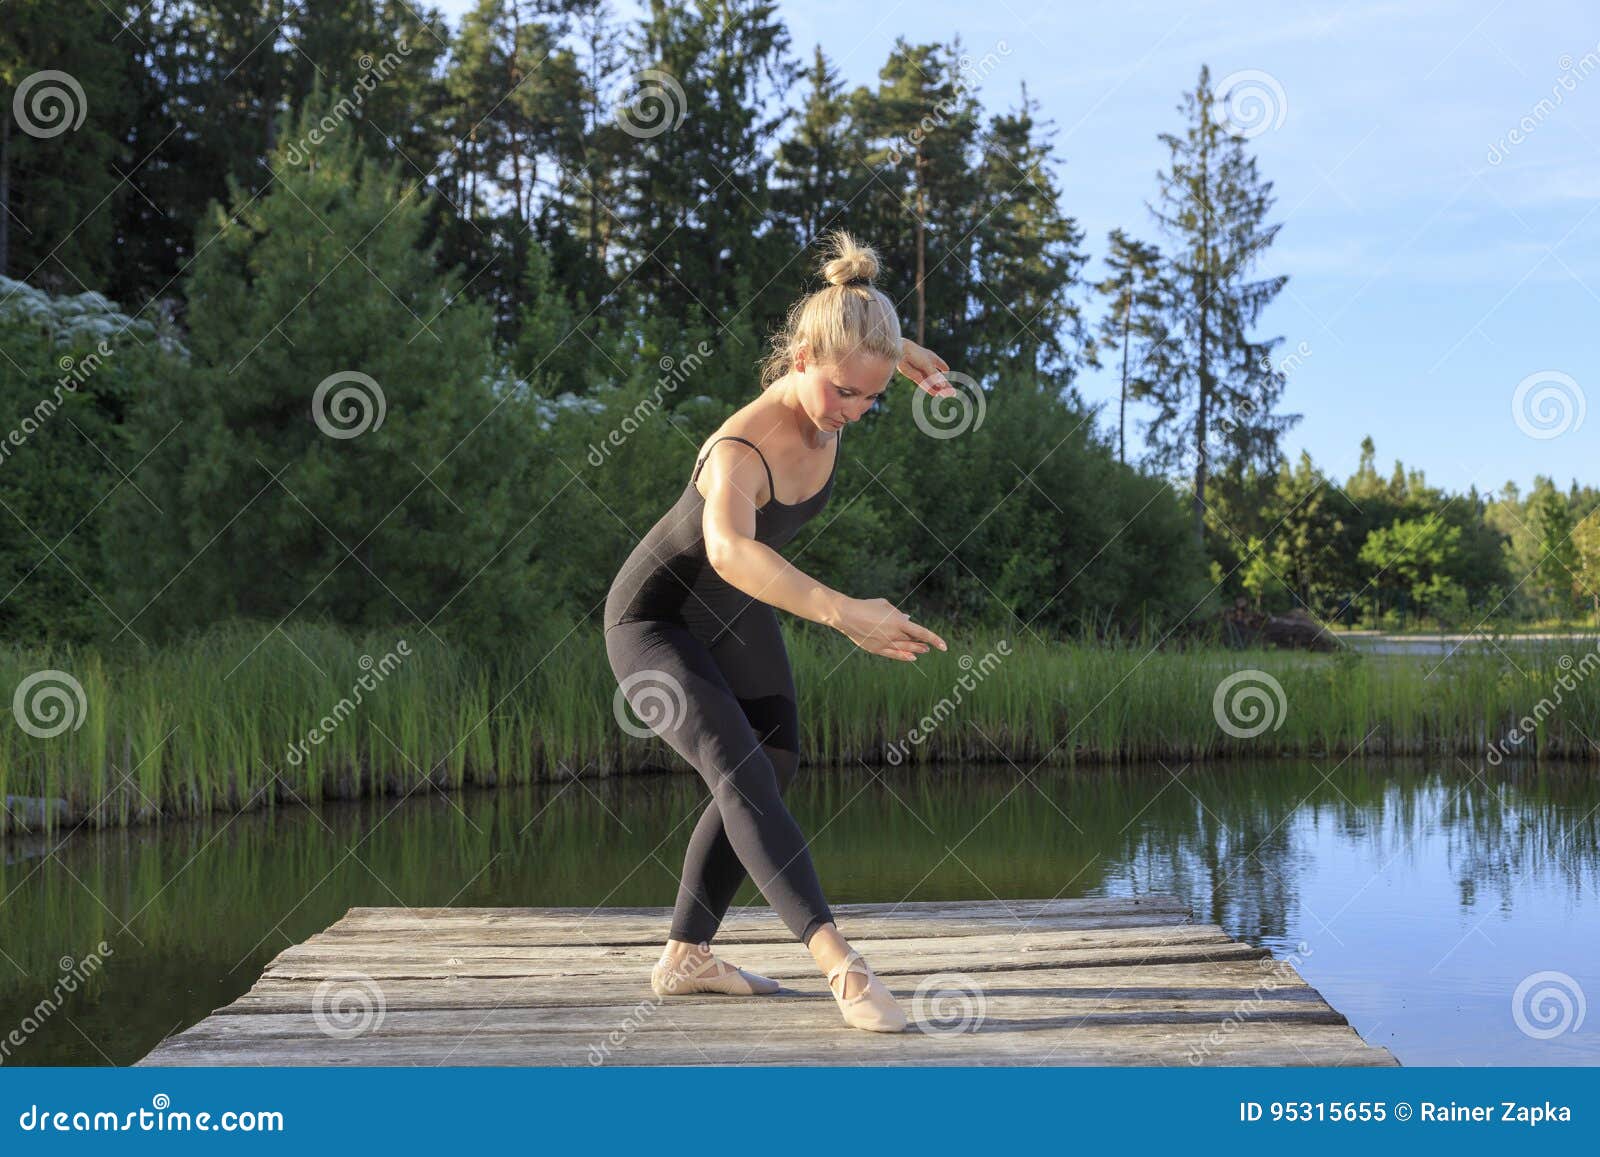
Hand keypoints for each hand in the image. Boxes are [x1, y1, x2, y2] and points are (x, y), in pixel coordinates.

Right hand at [830, 596, 947, 661]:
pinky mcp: (876, 649)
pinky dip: (903, 656)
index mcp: (898, 622)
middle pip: (913, 642)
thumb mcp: (886, 606)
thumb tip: (908, 621)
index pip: (922, 633)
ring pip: (905, 650)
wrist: (847, 615)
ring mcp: (885, 643)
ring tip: (922, 651)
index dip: (935, 639)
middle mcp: (894, 635)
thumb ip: (898, 614)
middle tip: (928, 646)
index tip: (944, 646)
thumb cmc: (867, 606)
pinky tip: (911, 658)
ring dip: (915, 650)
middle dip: (922, 644)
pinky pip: (893, 654)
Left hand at [897, 338, 955, 396]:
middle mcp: (928, 366)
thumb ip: (934, 375)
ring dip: (939, 389)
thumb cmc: (915, 354)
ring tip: (946, 395)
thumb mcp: (927, 364)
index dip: (944, 368)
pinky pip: (924, 384)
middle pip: (938, 377)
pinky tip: (935, 394)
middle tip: (952, 393)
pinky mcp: (915, 377)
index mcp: (932, 358)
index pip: (940, 364)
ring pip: (932, 382)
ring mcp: (921, 372)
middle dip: (945, 385)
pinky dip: (930, 389)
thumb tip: (942, 386)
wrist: (901, 353)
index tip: (946, 371)